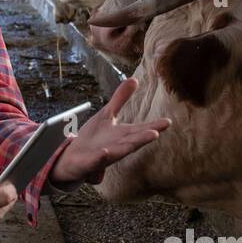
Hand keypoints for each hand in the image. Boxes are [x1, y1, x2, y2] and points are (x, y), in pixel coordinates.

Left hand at [49, 77, 170, 185]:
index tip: (167, 121)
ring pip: (118, 152)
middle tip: (156, 133)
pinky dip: (100, 157)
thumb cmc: (94, 138)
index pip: (140, 130)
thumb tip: (135, 79)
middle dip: (143, 138)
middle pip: (132, 141)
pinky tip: (104, 152)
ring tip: (135, 144)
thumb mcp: (107, 114)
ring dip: (127, 147)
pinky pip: (96, 161)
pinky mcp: (90, 163)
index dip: (153, 126)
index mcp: (122, 135)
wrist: (74, 158)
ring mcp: (104, 156)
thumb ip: (120, 99)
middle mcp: (117, 146)